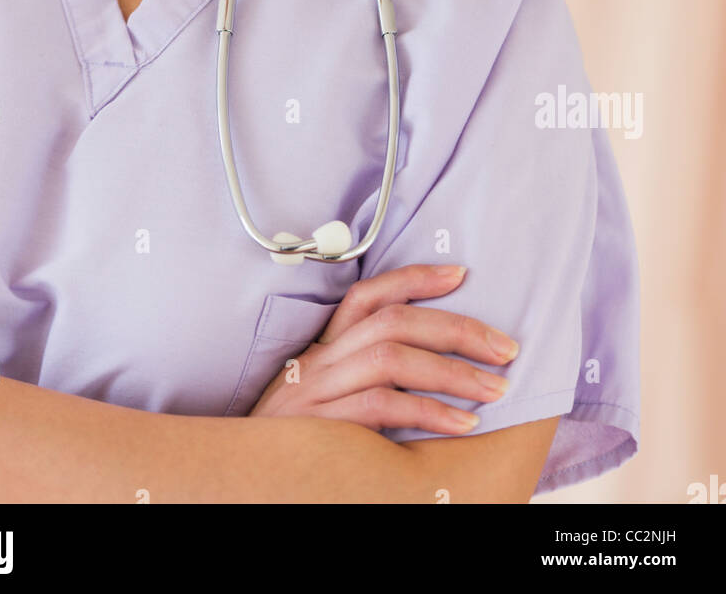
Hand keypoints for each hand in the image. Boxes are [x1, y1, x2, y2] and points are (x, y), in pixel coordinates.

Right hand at [248, 263, 519, 433]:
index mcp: (322, 349)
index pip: (368, 295)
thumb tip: (431, 364)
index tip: (461, 273)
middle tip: (506, 348)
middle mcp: (319, 362)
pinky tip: (464, 424)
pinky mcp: (320, 426)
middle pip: (392, 322)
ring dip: (453, 371)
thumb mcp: (324, 399)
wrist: (246, 480)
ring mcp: (317, 391)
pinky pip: (381, 407)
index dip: (415, 278)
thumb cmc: (296, 444)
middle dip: (457, 329)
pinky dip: (429, 412)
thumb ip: (363, 376)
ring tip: (497, 389)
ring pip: (391, 359)